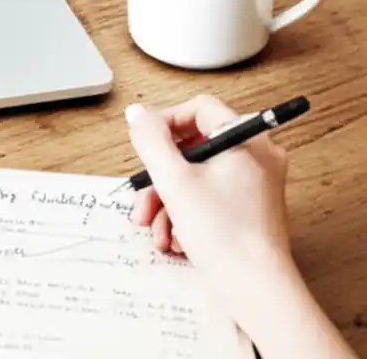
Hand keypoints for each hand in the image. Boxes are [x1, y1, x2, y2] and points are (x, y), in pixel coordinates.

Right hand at [126, 96, 359, 358]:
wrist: (253, 287)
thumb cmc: (222, 233)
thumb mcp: (173, 178)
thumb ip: (150, 139)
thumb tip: (138, 113)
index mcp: (246, 140)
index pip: (199, 108)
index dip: (165, 122)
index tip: (145, 143)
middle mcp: (257, 157)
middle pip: (193, 148)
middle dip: (160, 176)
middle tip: (143, 195)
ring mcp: (255, 184)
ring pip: (197, 177)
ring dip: (167, 200)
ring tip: (154, 227)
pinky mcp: (249, 209)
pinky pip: (209, 198)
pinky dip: (185, 214)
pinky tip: (173, 238)